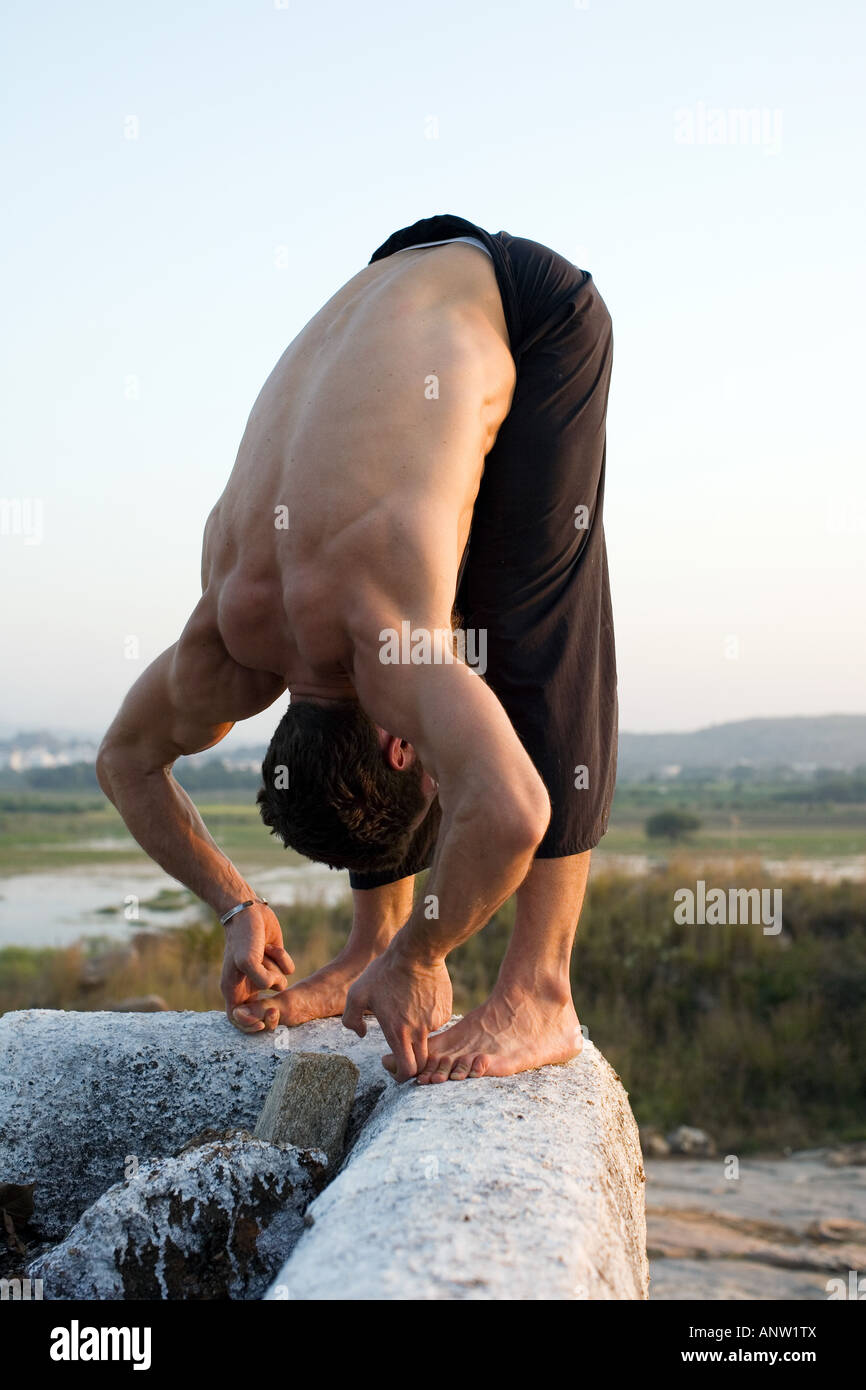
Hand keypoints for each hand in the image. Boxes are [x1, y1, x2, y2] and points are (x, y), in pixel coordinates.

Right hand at [221, 903, 294, 1032]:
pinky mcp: (276, 962)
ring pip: (280, 986)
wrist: (249, 911)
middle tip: (276, 1007)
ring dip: (275, 969)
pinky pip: (288, 970)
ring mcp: (263, 974)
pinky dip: (283, 959)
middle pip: (263, 1010)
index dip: (249, 1026)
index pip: (238, 1019)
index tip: (261, 1023)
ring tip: (264, 953)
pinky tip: (272, 947)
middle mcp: (248, 984)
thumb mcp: (247, 960)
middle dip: (271, 1009)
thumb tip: (272, 987)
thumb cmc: (243, 936)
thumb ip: (259, 979)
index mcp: (234, 988)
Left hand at [342, 942, 452, 1080]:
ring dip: (418, 1034)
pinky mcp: (445, 1010)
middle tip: (401, 1051)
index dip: (402, 1076)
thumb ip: (351, 1019)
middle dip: (412, 1062)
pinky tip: (419, 1000)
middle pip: (421, 1061)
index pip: (407, 1070)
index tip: (396, 1070)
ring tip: (407, 1011)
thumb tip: (361, 1034)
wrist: (417, 951)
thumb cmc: (384, 971)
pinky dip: (427, 1018)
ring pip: (427, 1038)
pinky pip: (436, 1022)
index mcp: (398, 1031)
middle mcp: (419, 1031)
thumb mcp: (357, 993)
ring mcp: (435, 1021)